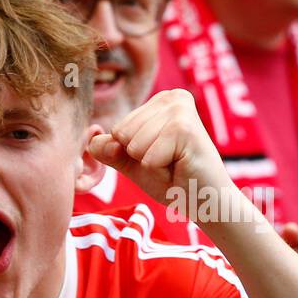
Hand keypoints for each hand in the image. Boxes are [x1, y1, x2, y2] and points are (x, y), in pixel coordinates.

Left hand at [89, 89, 237, 219]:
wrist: (205, 200)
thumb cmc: (173, 180)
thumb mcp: (134, 163)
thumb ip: (111, 151)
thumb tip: (92, 141)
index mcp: (160, 100)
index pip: (117, 129)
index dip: (133, 153)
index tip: (160, 157)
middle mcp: (171, 97)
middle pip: (121, 134)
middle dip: (140, 157)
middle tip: (169, 162)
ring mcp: (179, 110)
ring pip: (132, 145)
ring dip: (150, 164)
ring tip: (175, 163)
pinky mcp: (184, 128)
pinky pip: (146, 158)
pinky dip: (159, 169)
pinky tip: (181, 165)